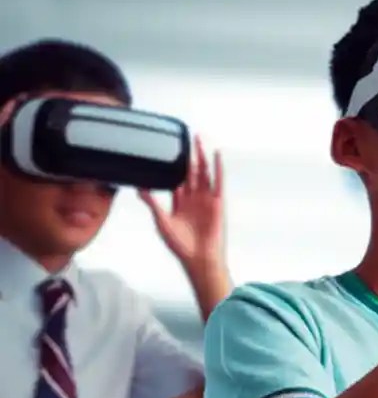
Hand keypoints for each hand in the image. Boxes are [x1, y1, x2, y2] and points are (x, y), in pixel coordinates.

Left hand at [139, 136, 224, 269]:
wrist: (199, 258)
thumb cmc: (181, 245)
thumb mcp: (161, 221)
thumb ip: (152, 203)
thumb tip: (139, 188)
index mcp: (180, 203)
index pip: (176, 179)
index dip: (174, 165)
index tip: (170, 151)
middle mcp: (193, 199)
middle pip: (191, 172)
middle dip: (189, 156)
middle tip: (186, 139)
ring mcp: (206, 199)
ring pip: (204, 173)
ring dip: (202, 157)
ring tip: (198, 141)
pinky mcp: (217, 202)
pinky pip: (218, 181)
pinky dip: (217, 168)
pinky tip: (215, 155)